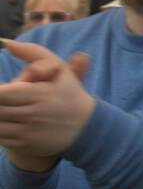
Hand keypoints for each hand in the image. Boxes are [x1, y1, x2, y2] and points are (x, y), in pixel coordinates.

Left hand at [0, 40, 94, 170]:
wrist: (87, 129)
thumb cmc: (69, 94)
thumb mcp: (59, 69)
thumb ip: (32, 52)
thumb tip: (6, 42)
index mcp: (40, 94)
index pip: (1, 94)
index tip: (0, 89)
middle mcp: (34, 115)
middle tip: (1, 99)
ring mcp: (29, 132)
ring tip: (3, 109)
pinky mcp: (26, 145)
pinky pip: (0, 138)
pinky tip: (5, 121)